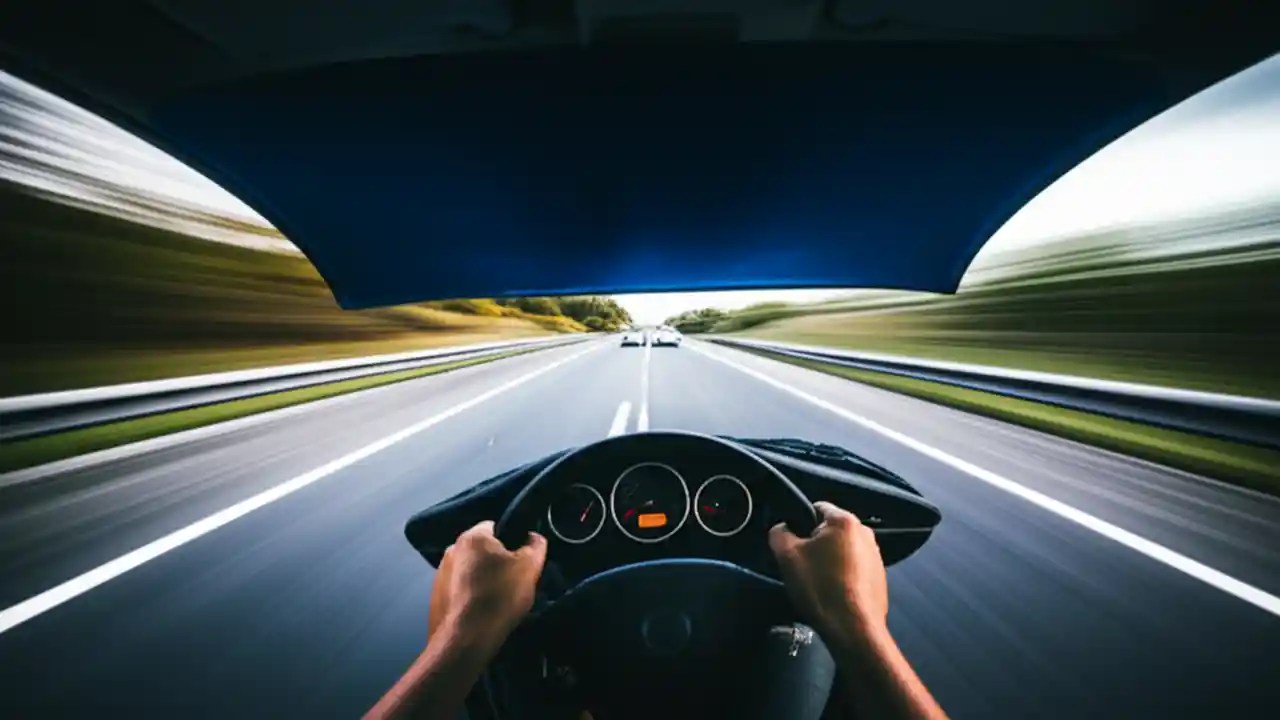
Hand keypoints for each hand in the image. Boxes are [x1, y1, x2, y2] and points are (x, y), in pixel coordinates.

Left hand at [428, 521, 546, 650]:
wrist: (467, 638)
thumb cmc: (500, 596)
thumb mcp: (529, 568)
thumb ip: (535, 546)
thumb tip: (533, 537)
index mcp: (472, 536)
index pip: (496, 527)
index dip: (512, 541)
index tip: (521, 560)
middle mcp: (451, 549)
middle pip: (481, 550)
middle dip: (495, 561)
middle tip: (511, 581)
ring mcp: (439, 574)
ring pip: (469, 570)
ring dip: (481, 579)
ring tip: (495, 599)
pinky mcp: (435, 597)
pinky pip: (459, 589)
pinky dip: (469, 595)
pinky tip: (480, 611)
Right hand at [768, 501, 887, 641]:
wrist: (853, 629)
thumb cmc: (820, 587)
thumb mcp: (787, 557)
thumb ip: (779, 533)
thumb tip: (783, 528)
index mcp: (845, 521)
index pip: (816, 507)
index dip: (799, 522)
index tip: (792, 544)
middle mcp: (866, 532)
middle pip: (830, 530)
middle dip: (815, 543)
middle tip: (802, 565)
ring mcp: (876, 556)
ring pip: (842, 550)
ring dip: (829, 560)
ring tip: (819, 583)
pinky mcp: (880, 577)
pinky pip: (854, 568)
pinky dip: (843, 575)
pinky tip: (834, 593)